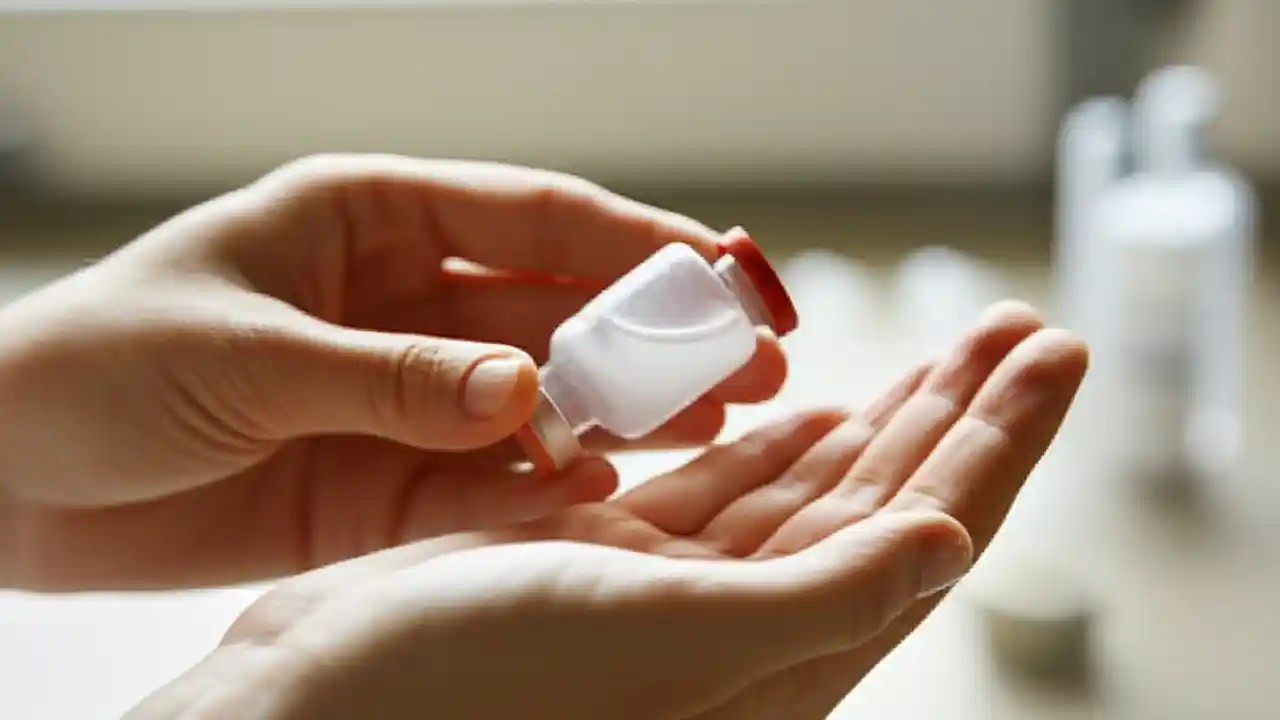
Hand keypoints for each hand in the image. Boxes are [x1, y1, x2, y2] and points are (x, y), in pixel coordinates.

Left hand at [0, 156, 785, 589]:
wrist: (2, 481)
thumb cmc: (93, 369)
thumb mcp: (244, 350)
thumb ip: (392, 379)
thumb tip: (529, 399)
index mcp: (371, 222)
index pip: (534, 219)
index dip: (638, 243)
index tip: (726, 274)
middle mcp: (403, 304)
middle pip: (558, 312)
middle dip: (656, 336)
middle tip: (757, 365)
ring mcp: (404, 397)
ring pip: (540, 401)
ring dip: (623, 415)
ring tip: (715, 430)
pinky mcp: (385, 484)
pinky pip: (486, 484)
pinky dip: (543, 492)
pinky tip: (606, 493)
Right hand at [132, 303, 1085, 718]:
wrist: (315, 711)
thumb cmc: (467, 694)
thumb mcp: (661, 643)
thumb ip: (815, 600)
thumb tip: (952, 543)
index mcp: (776, 664)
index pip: (924, 532)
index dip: (996, 443)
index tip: (1046, 355)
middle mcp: (743, 637)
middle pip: (887, 504)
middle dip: (957, 414)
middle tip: (1019, 328)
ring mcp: (677, 600)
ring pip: (812, 493)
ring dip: (881, 418)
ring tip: (944, 354)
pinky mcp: (612, 568)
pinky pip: (724, 499)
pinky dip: (776, 451)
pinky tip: (818, 413)